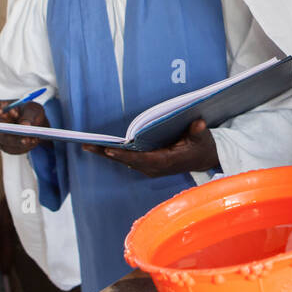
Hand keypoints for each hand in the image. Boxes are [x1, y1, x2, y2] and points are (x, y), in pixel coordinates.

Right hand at [0, 99, 48, 153]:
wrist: (37, 124)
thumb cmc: (31, 112)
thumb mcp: (33, 109)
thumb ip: (29, 115)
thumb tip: (25, 126)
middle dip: (7, 130)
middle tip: (20, 130)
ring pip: (5, 141)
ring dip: (19, 140)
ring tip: (32, 138)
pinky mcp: (6, 147)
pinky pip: (13, 148)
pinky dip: (24, 146)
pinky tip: (34, 141)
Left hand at [86, 119, 218, 177]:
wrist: (204, 158)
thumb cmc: (202, 146)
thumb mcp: (203, 138)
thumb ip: (198, 132)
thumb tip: (199, 124)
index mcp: (166, 161)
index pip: (141, 159)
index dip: (125, 155)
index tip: (109, 149)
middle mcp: (154, 167)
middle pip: (127, 161)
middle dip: (107, 153)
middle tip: (87, 146)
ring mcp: (150, 167)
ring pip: (126, 161)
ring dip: (107, 154)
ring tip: (88, 146)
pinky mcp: (148, 165)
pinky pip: (129, 159)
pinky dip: (115, 153)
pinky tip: (102, 147)